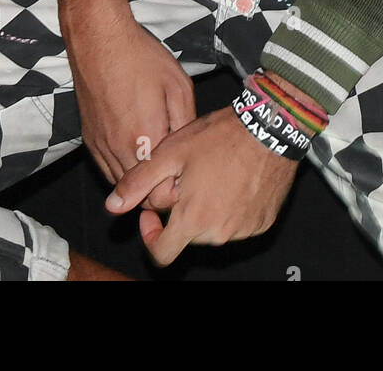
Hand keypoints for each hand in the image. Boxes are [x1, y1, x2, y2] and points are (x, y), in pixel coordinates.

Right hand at [59, 0, 195, 204]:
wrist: (98, 39)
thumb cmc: (141, 58)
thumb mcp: (178, 87)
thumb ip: (185, 127)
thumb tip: (190, 154)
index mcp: (144, 139)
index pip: (162, 196)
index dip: (178, 192)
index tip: (188, 176)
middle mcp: (118, 150)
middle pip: (141, 198)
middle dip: (160, 192)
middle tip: (176, 170)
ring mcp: (100, 146)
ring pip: (122, 187)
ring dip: (141, 183)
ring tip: (158, 161)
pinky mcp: (89, 140)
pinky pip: (107, 171)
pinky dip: (124, 170)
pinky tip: (138, 152)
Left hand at [105, 105, 297, 265]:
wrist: (269, 129)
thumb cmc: (221, 137)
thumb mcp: (170, 153)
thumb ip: (138, 182)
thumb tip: (113, 206)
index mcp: (193, 219)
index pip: (163, 253)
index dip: (151, 236)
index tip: (152, 215)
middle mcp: (219, 232)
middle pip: (188, 236)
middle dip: (182, 212)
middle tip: (187, 177)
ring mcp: (243, 230)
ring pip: (212, 229)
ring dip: (206, 210)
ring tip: (211, 174)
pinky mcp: (262, 222)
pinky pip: (237, 223)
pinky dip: (230, 208)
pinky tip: (231, 180)